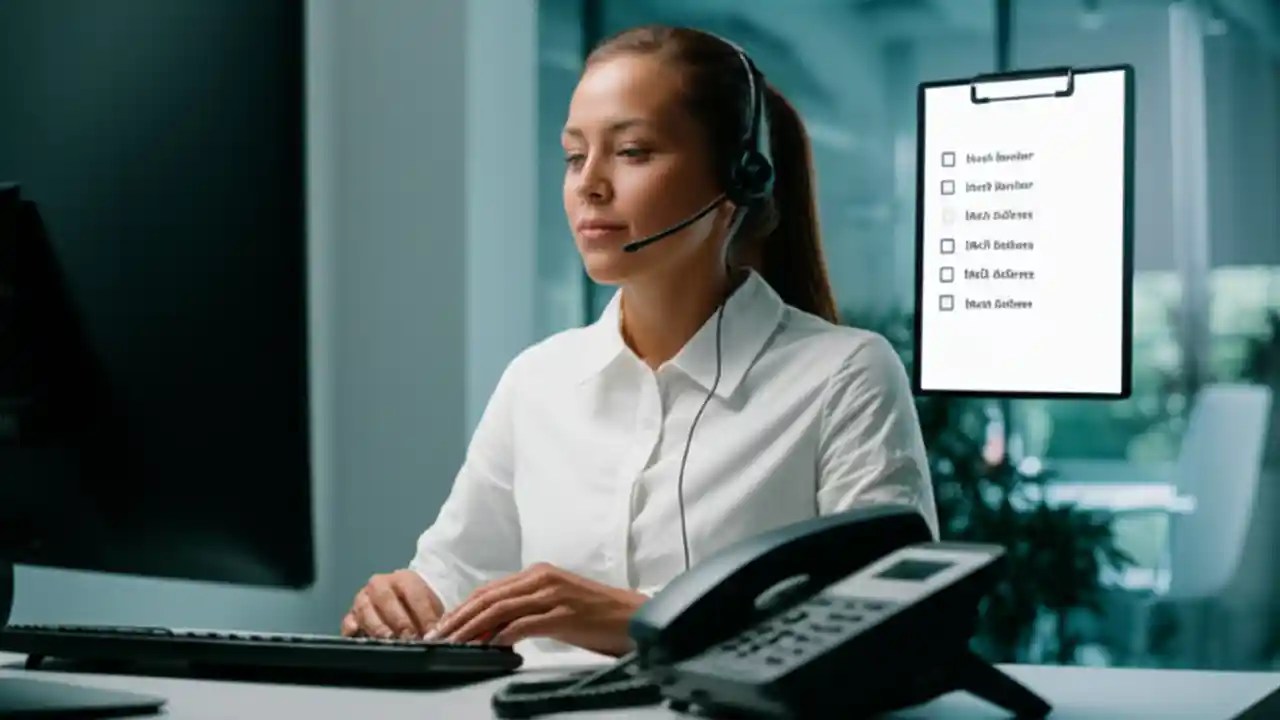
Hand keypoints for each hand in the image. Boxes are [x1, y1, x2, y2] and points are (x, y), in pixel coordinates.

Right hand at [341, 569, 442, 638]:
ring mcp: (363, 599)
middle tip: (409, 638)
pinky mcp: (351, 616)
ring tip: (390, 641)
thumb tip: (434, 637)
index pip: (414, 593)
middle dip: (399, 620)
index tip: (431, 632)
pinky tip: (361, 637)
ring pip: (365, 610)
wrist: (405, 606)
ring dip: (378, 627)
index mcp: (404, 578)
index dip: (424, 614)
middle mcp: (380, 585)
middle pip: (386, 599)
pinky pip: (348, 622)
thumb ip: (433, 621)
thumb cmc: (420, 608)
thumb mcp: (432, 609)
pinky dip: (352, 630)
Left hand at [426, 562, 647, 656]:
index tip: (443, 627)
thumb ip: (528, 609)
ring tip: (454, 645)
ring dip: (473, 628)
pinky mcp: (564, 614)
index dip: (463, 608)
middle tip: (438, 638)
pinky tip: (489, 648)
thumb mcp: (557, 606)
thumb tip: (496, 629)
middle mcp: (542, 578)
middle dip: (459, 618)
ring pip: (501, 609)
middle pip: (489, 596)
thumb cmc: (598, 616)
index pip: (490, 589)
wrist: (635, 618)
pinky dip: (502, 636)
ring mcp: (553, 594)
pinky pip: (524, 624)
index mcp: (539, 573)